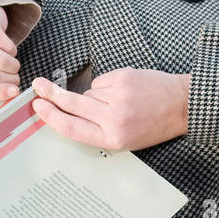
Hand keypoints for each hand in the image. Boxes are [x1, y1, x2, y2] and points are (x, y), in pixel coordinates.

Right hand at [31, 67, 190, 150]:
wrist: (182, 104)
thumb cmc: (153, 126)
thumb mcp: (125, 139)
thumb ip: (97, 130)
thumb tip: (67, 114)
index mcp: (112, 139)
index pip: (72, 128)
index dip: (51, 117)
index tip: (38, 108)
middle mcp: (113, 119)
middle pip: (72, 104)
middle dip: (51, 95)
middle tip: (37, 86)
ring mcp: (118, 96)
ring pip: (88, 93)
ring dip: (94, 96)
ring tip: (116, 102)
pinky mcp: (123, 78)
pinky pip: (101, 81)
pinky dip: (106, 85)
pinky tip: (122, 91)